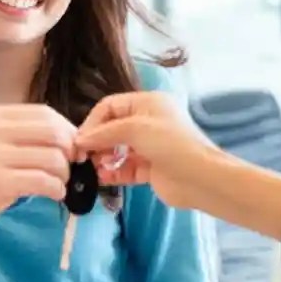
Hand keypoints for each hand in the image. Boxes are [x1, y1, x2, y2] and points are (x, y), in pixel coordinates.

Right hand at [0, 105, 75, 249]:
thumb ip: (27, 140)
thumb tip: (74, 140)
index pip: (46, 113)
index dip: (69, 132)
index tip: (74, 152)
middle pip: (54, 132)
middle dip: (71, 153)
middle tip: (70, 171)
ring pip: (52, 157)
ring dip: (64, 175)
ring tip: (57, 186)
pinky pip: (42, 180)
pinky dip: (56, 189)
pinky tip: (53, 196)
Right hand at [75, 91, 218, 209]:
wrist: (200, 178)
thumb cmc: (171, 144)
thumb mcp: (136, 129)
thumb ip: (105, 132)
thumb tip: (80, 140)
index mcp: (148, 103)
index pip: (111, 106)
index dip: (93, 121)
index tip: (79, 140)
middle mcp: (148, 122)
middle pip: (112, 128)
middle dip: (97, 141)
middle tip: (84, 156)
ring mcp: (149, 146)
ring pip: (118, 149)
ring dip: (103, 157)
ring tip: (95, 167)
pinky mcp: (150, 168)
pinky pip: (125, 168)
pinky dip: (113, 172)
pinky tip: (103, 177)